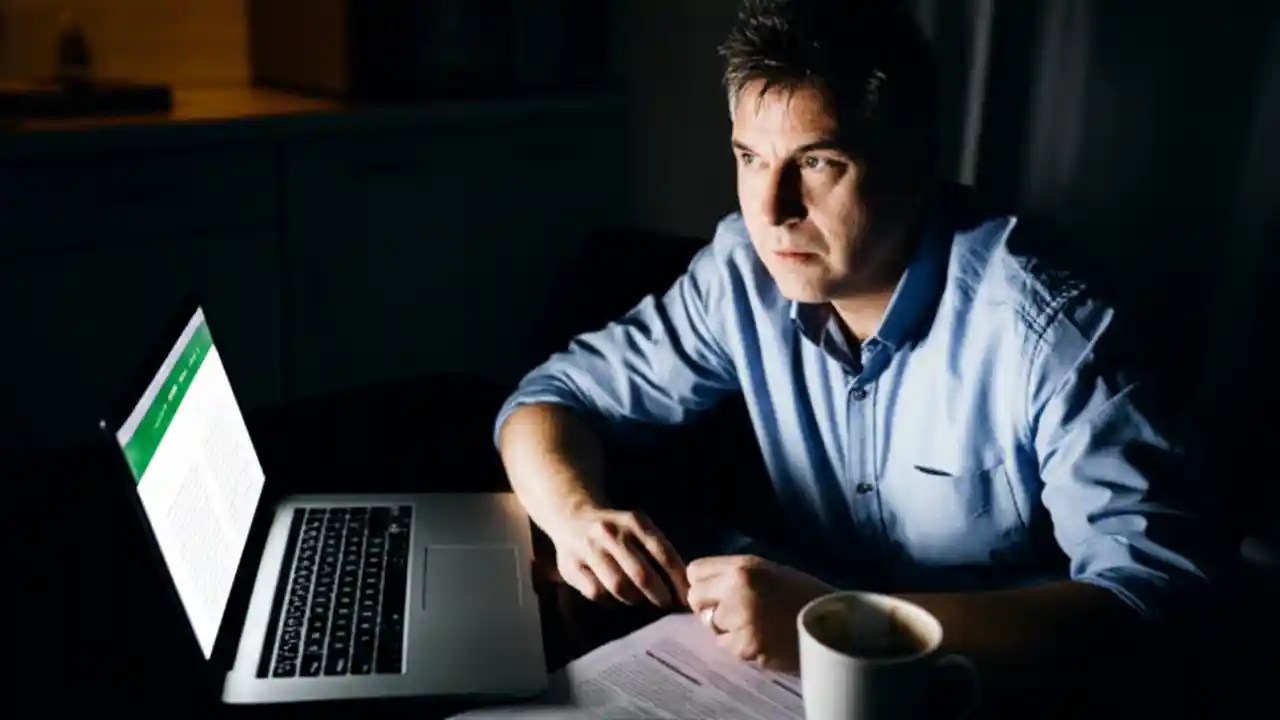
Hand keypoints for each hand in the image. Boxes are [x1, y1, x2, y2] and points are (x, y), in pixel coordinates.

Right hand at [546, 506, 688, 608]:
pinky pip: (598, 593)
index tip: (688, 596)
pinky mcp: (571, 567)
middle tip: (668, 605)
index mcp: (633, 521)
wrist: (572, 517)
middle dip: (659, 595)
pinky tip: (619, 598)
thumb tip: (682, 586)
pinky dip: (612, 600)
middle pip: (641, 574)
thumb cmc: (616, 529)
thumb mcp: (638, 528)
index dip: (678, 580)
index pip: (663, 554)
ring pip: (619, 586)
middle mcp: (610, 533)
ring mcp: (589, 550)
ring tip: (644, 601)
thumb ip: (658, 551)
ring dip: (636, 599)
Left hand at [686, 555, 834, 672]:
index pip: (695, 571)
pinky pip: (726, 646)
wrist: (832, 624)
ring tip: (755, 627)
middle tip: (734, 614)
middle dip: (709, 607)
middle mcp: (739, 587)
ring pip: (709, 625)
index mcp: (745, 566)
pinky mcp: (746, 644)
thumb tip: (704, 589)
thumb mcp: (769, 573)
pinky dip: (740, 647)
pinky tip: (762, 641)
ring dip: (726, 629)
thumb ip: (735, 577)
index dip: (704, 584)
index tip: (716, 594)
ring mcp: (741, 617)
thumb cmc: (801, 596)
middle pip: (695, 597)